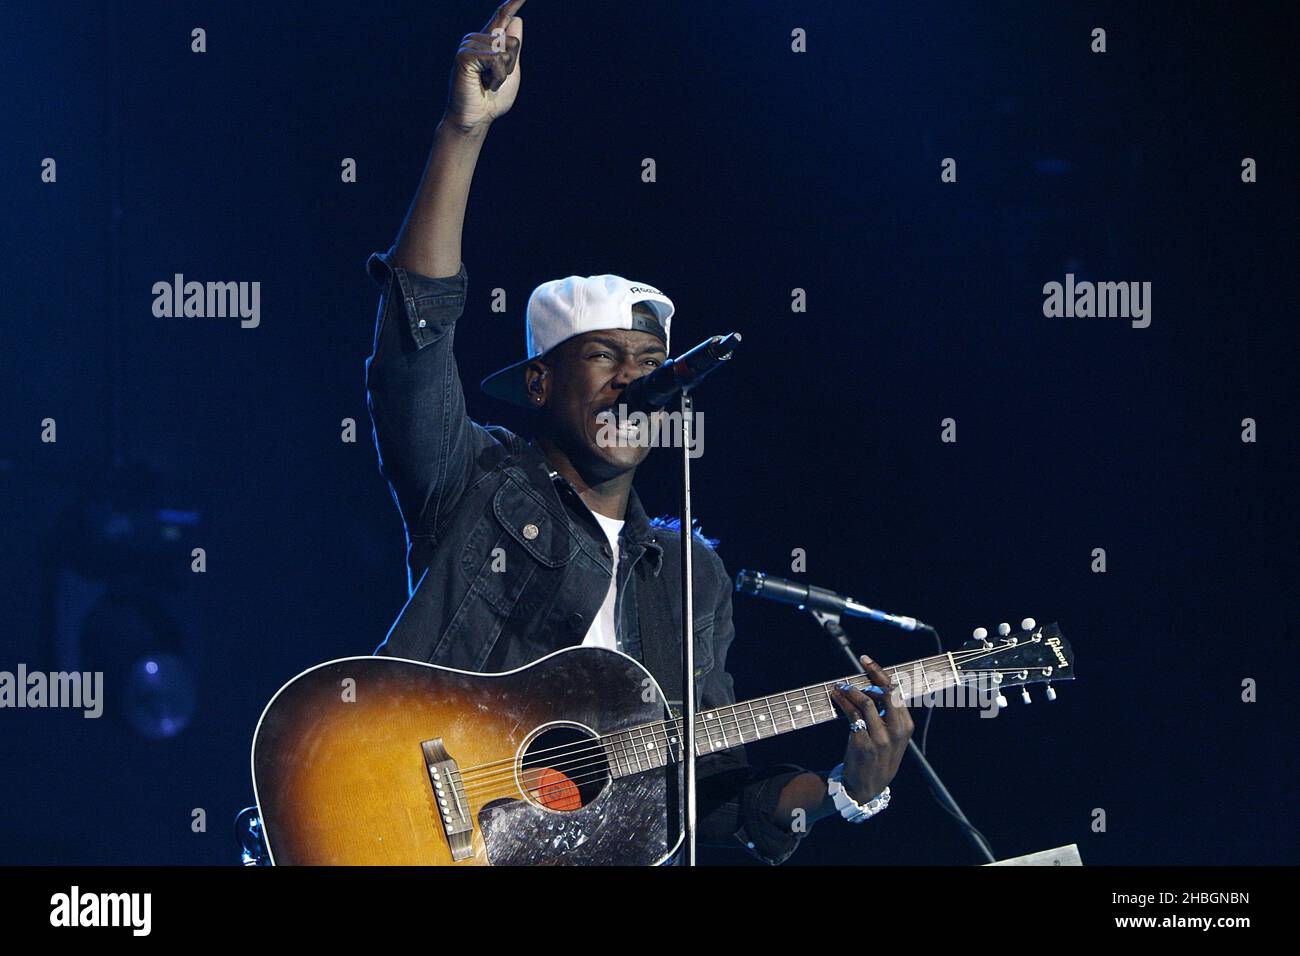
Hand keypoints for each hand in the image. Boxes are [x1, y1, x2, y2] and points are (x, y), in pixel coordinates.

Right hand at [445, 0, 525, 131]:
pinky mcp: (463, 55)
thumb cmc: (493, 99)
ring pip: (505, 49)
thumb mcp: (510, 71)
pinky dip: (496, 76)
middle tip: (494, 80)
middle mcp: (477, 37)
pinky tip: (485, 84)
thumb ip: (513, 48)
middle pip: (513, 39)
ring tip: (488, 82)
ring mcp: (468, 44)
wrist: (476, 118)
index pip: (502, 16)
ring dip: (503, 72)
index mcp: (488, 41)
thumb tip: (516, 18)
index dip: (512, 2)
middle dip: (511, 64)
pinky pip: (494, 58)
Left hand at [829, 654, 913, 803]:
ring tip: (839, 686)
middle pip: (886, 693)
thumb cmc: (878, 758)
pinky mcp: (863, 743)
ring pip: (866, 702)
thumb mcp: (893, 739)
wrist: (866, 787)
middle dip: (871, 674)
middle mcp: (896, 731)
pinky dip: (842, 702)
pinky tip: (836, 697)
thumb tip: (873, 687)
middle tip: (858, 663)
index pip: (896, 692)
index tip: (867, 660)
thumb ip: (889, 717)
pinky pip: (852, 715)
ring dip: (850, 690)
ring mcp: (880, 738)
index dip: (880, 673)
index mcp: (906, 727)